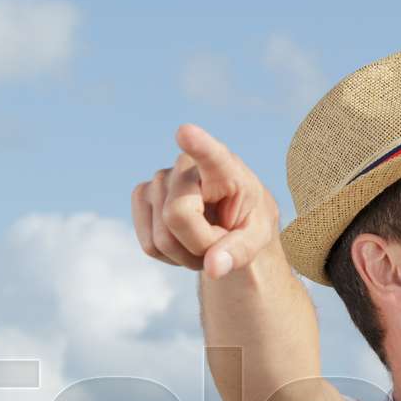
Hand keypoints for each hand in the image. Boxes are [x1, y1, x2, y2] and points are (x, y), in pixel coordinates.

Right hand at [130, 124, 281, 279]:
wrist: (229, 221)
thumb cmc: (248, 223)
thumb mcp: (258, 238)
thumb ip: (241, 252)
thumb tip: (214, 268)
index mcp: (226, 168)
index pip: (211, 156)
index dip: (197, 145)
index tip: (185, 133)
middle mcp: (186, 165)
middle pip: (178, 216)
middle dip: (201, 244)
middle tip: (220, 238)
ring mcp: (159, 179)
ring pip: (162, 238)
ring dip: (186, 253)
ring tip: (203, 238)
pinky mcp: (142, 195)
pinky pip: (149, 246)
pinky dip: (169, 255)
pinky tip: (184, 239)